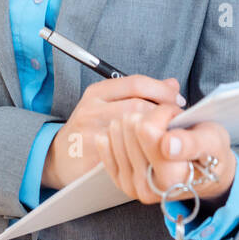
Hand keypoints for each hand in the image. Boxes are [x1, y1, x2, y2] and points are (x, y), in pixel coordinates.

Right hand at [42, 74, 183, 189]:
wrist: (59, 157)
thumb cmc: (90, 129)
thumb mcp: (109, 104)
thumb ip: (140, 93)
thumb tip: (172, 84)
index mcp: (97, 92)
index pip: (136, 83)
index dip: (162, 91)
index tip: (177, 101)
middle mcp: (92, 109)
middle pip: (138, 105)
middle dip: (164, 113)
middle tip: (179, 122)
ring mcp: (91, 133)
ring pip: (135, 129)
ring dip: (158, 133)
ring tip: (170, 136)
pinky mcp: (94, 156)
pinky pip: (128, 151)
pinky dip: (146, 151)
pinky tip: (155, 153)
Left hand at [94, 104, 236, 206]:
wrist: (203, 173)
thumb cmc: (210, 152)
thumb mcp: (213, 141)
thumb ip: (192, 143)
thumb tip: (168, 144)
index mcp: (173, 180)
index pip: (147, 130)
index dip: (163, 112)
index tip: (177, 114)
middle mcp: (148, 188)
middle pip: (129, 127)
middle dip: (151, 115)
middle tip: (168, 124)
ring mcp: (130, 186)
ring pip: (115, 130)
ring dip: (137, 121)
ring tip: (157, 130)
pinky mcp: (118, 180)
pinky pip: (105, 142)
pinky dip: (119, 131)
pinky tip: (135, 135)